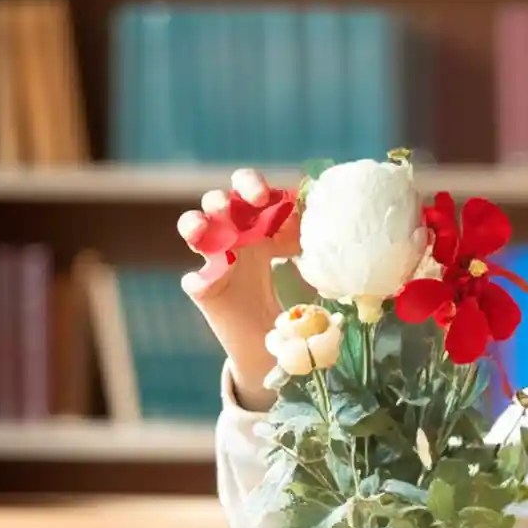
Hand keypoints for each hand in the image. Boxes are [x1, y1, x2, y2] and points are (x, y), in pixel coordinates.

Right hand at [177, 190, 300, 410]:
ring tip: (202, 230)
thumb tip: (335, 221)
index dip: (252, 185)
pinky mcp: (205, 290)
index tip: (266, 196)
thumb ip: (313, 242)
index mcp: (256, 222)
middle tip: (242, 206)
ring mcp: (215, 261)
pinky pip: (194, 281)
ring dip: (195, 224)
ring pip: (192, 229)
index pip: (245, 189)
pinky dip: (198, 279)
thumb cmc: (290, 291)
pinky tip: (203, 281)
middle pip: (216, 201)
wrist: (273, 341)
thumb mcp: (306, 263)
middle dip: (224, 198)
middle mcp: (231, 234)